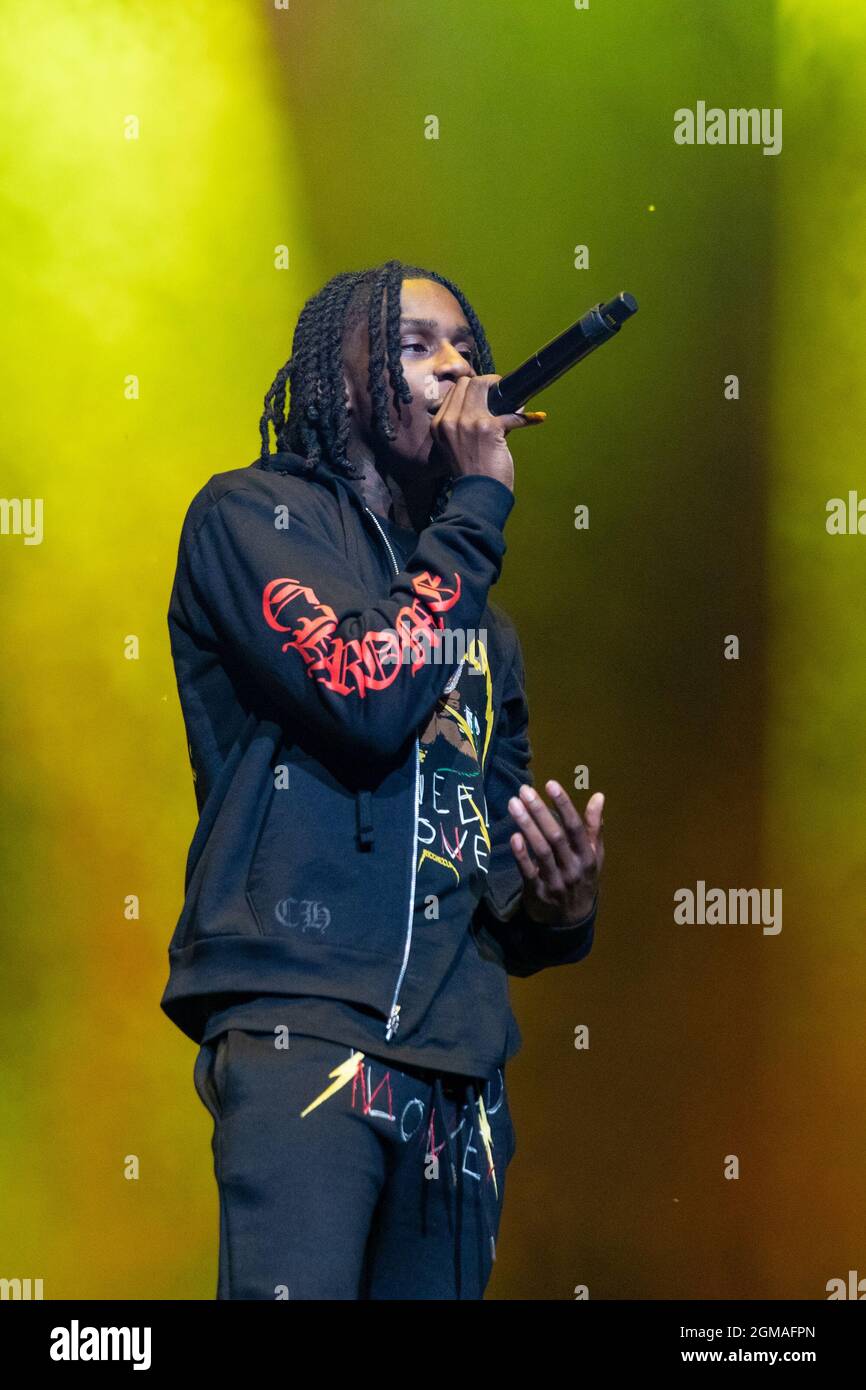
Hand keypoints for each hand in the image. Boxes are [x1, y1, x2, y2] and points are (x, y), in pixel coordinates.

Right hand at [428, 374, 545, 493]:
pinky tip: (530, 420)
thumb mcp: (455, 446)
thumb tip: (491, 405)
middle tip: (500, 391)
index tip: (486, 394)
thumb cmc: (470, 473)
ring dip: (501, 389)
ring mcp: (468, 422)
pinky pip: (510, 412)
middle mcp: (450, 420)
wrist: (477, 495)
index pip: (455, 391)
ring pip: (483, 385)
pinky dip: (523, 418)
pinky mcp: (488, 427)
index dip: (472, 388)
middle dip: (486, 383)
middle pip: (467, 383)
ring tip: (513, 400)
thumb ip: (463, 425)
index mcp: (439, 425)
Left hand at [507, 782, 603, 926]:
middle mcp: (573, 868)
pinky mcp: (537, 893)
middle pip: (556, 836)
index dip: (564, 805)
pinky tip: (514, 836)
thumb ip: (594, 827)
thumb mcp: (593, 855)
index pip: (575, 827)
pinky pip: (528, 872)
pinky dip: (521, 855)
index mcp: (587, 856)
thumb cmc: (582, 880)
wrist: (572, 921)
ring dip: (527, 826)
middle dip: (540, 811)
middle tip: (524, 790)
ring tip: (514, 804)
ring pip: (541, 851)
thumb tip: (598, 796)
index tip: (551, 784)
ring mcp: (555, 881)